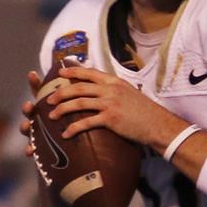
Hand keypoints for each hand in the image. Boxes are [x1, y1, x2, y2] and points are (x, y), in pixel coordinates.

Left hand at [44, 63, 177, 149]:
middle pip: (79, 87)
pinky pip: (87, 122)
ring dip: (62, 109)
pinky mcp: (110, 119)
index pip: (89, 72)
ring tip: (51, 116)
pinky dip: (74, 128)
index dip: (72, 71)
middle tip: (48, 100)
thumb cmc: (144, 111)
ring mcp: (110, 103)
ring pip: (79, 103)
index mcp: (114, 81)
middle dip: (60, 93)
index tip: (60, 73)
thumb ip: (114, 89)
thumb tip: (101, 89)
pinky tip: (65, 134)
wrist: (157, 124)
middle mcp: (110, 89)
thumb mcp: (129, 93)